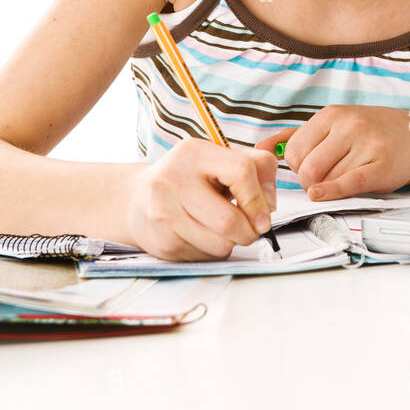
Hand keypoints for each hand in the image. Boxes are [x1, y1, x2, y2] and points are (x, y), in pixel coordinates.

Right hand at [124, 138, 279, 260]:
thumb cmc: (190, 178)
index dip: (259, 198)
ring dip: (232, 242)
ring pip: (220, 244)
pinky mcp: (161, 243)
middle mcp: (173, 180)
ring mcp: (164, 213)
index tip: (264, 214)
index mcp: (194, 153)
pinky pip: (205, 257)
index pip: (241, 172)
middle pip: (229, 220)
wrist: (137, 199)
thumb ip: (256, 168)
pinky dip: (213, 251)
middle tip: (250, 229)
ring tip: (222, 229)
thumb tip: (271, 204)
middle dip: (249, 231)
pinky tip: (202, 235)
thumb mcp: (220, 159)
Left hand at [255, 105, 409, 200]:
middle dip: (308, 182)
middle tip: (322, 181)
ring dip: (328, 189)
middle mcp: (348, 126)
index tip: (308, 170)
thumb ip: (295, 135)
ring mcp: (365, 144)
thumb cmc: (372, 132)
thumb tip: (260, 147)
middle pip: (306, 168)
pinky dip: (329, 193)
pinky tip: (321, 195)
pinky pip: (347, 183)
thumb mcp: (334, 124)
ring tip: (341, 181)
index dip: (297, 167)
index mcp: (332, 115)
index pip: (294, 150)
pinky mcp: (380, 166)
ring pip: (325, 179)